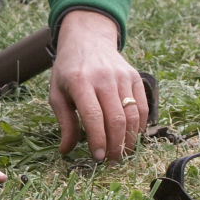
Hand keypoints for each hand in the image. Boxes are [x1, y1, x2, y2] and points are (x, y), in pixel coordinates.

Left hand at [48, 9, 148, 161]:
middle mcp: (103, 77)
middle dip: (116, 145)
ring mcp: (122, 76)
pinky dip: (140, 126)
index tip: (98, 158)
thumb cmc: (68, 70)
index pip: (93, 116)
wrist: (87, 39)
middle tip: (112, 160)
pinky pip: (142, 106)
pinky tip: (131, 136)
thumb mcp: (57, 92)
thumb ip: (65, 122)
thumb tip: (66, 151)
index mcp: (80, 81)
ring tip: (122, 152)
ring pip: (132, 115)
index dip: (98, 140)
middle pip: (116, 119)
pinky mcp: (135, 77)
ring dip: (130, 139)